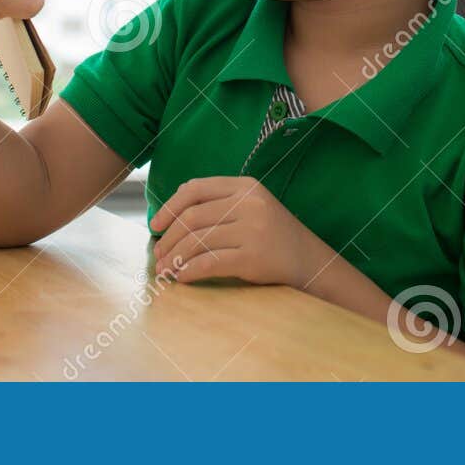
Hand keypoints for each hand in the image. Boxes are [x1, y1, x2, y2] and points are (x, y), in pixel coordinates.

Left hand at [149, 176, 326, 286]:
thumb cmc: (272, 235)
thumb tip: (176, 200)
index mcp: (244, 186)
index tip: (155, 226)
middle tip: (157, 255)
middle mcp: (248, 204)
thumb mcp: (252, 206)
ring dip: (174, 258)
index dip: (170, 207)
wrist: (309, 261)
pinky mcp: (253, 257)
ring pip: (198, 240)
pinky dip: (189, 271)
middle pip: (192, 217)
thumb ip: (220, 200)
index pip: (196, 189)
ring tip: (164, 270)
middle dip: (168, 238)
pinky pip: (209, 263)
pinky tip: (182, 278)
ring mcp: (252, 230)